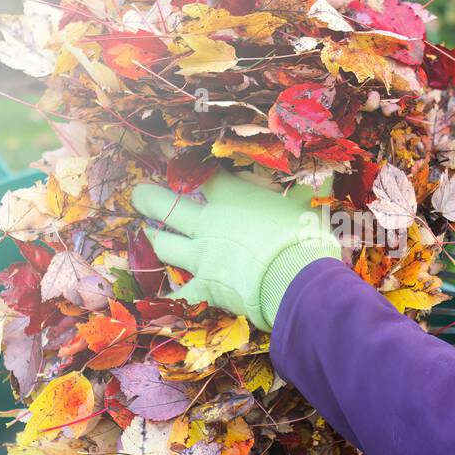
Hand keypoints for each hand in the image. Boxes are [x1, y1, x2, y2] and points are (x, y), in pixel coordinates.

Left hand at [132, 171, 340, 330]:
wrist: (297, 279)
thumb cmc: (304, 235)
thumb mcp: (305, 204)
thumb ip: (299, 191)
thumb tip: (316, 177)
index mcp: (231, 197)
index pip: (201, 175)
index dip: (184, 165)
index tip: (174, 159)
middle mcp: (207, 224)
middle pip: (165, 205)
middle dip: (148, 198)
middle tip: (138, 194)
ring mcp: (201, 258)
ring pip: (164, 244)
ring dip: (156, 237)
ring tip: (149, 233)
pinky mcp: (204, 289)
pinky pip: (180, 292)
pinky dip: (173, 292)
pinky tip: (163, 295)